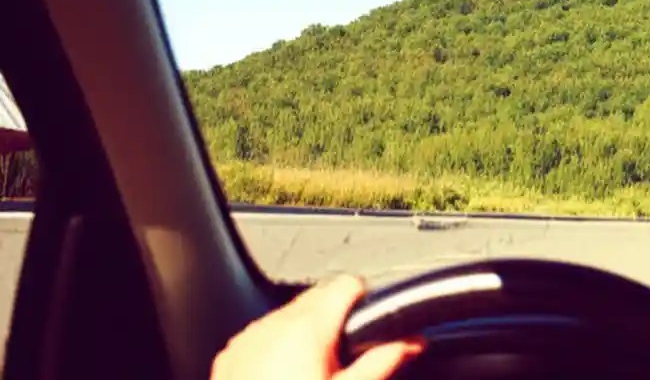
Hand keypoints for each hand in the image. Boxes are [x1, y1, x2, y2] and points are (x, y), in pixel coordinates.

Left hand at [211, 275, 425, 379]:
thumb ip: (383, 361)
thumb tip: (413, 342)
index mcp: (309, 327)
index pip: (348, 284)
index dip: (366, 300)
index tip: (369, 322)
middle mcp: (276, 323)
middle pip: (318, 297)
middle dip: (335, 317)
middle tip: (344, 357)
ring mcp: (249, 337)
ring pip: (288, 316)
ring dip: (303, 332)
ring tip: (309, 372)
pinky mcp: (231, 354)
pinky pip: (261, 336)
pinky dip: (275, 347)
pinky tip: (282, 378)